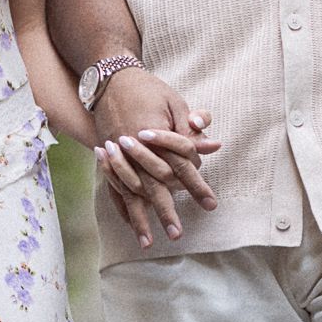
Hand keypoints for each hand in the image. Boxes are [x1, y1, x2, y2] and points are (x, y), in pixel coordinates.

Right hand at [90, 69, 219, 250]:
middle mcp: (134, 149)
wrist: (110, 79)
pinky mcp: (107, 157)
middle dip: (166, 212)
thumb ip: (191, 128)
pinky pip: (114, 187)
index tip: (210, 205)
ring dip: (140, 218)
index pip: (181, 166)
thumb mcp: (174, 103)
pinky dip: (122, 206)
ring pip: (131, 192)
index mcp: (154, 135)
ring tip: (148, 242)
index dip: (197, 186)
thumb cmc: (148, 89)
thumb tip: (214, 145)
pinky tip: (129, 224)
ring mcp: (118, 154)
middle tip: (177, 235)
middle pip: (154, 186)